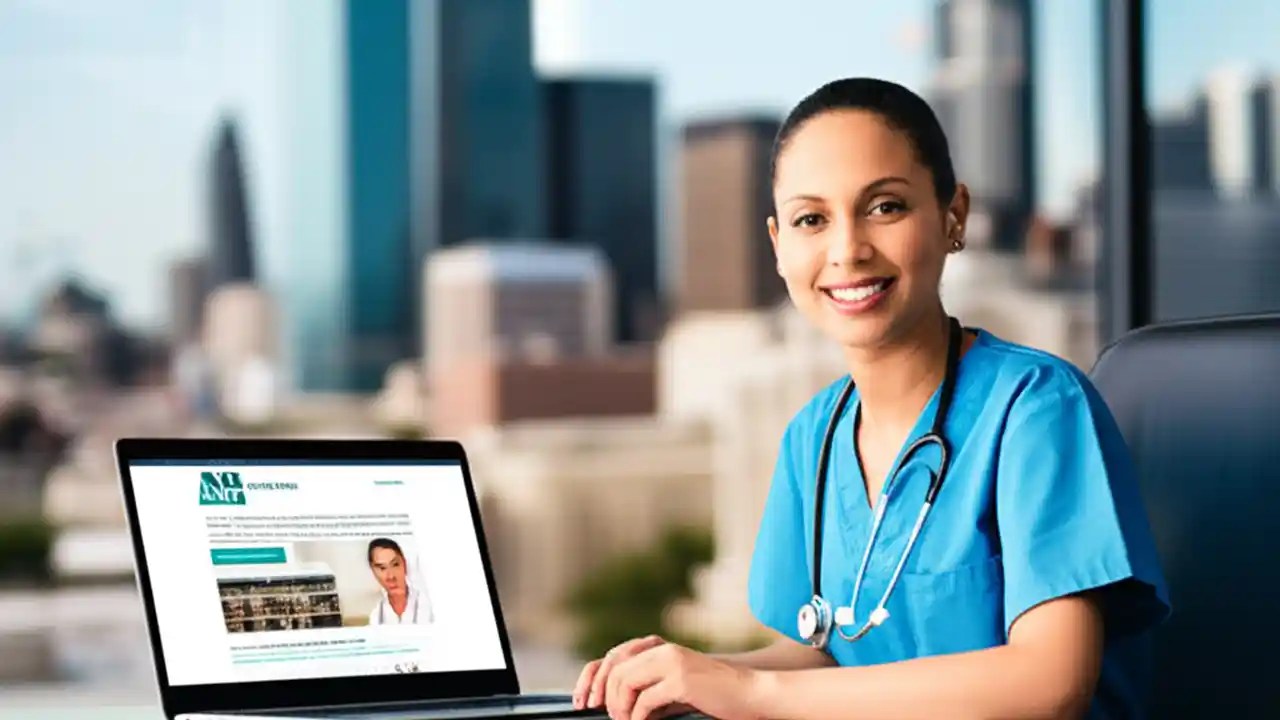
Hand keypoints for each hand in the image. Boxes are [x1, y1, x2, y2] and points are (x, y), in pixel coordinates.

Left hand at [606, 642, 762, 719]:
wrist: (749, 693)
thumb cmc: (713, 695)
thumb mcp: (675, 686)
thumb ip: (649, 685)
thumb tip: (616, 701)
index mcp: (659, 649)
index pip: (613, 657)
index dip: (594, 678)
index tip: (586, 700)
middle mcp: (663, 651)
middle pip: (614, 668)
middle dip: (605, 695)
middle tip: (611, 717)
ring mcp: (672, 664)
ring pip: (625, 681)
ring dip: (619, 706)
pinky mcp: (682, 681)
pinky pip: (645, 699)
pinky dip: (637, 715)